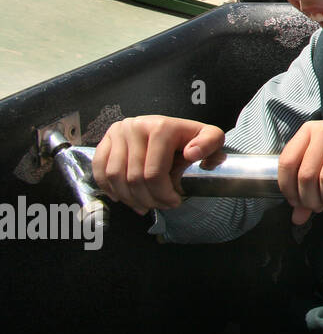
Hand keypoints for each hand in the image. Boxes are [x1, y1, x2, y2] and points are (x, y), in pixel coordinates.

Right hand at [92, 116, 225, 213]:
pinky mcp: (105, 140)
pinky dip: (109, 188)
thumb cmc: (193, 139)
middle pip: (133, 178)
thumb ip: (211, 143)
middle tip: (160, 206)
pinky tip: (124, 197)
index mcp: (161, 127)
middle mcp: (135, 127)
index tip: (174, 202)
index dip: (163, 194)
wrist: (173, 129)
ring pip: (114, 177)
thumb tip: (192, 153)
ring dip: (129, 198)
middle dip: (148, 199)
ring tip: (144, 204)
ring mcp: (117, 133)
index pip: (153, 173)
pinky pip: (100, 170)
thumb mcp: (211, 137)